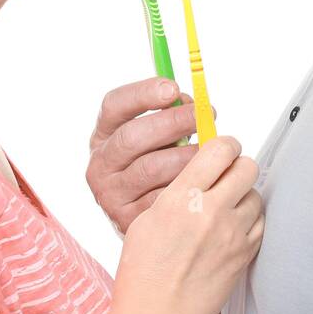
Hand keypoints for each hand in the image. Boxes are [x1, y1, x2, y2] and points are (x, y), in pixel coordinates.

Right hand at [87, 77, 216, 234]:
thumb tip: (193, 102)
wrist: (150, 224)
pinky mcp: (127, 219)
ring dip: (187, 155)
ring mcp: (110, 194)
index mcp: (103, 136)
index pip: (114, 105)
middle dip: (173, 122)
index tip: (173, 88)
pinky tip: (203, 181)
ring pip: (151, 168)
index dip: (143, 93)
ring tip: (212, 153)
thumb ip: (168, 116)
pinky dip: (186, 186)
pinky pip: (163, 198)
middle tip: (205, 115)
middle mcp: (100, 164)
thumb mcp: (154, 139)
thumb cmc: (158, 168)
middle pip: (132, 137)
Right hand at [115, 135, 263, 313]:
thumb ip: (177, 191)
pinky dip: (251, 220)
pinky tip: (233, 228)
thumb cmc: (144, 272)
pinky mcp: (245, 255)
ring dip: (245, 195)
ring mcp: (232, 235)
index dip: (223, 145)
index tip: (220, 149)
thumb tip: (199, 171)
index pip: (219, 150)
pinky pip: (260, 223)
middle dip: (238, 166)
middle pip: (247, 167)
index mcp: (181, 198)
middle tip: (228, 173)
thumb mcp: (147, 219)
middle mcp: (211, 212)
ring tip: (227, 206)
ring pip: (257, 194)